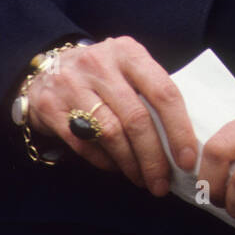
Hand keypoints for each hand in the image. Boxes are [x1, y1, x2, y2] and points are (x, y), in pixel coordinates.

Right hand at [27, 36, 197, 197]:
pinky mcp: (51, 106)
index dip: (179, 129)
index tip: (187, 158)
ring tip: (142, 179)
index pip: (162, 91)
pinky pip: (84, 144)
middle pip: (136, 118)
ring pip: (111, 134)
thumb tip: (182, 142)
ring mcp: (72, 83)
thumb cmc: (100, 75)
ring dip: (131, 164)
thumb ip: (151, 93)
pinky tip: (117, 168)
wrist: (46, 72)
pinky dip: (105, 162)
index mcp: (127, 52)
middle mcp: (99, 64)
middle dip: (154, 157)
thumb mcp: (126, 68)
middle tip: (162, 182)